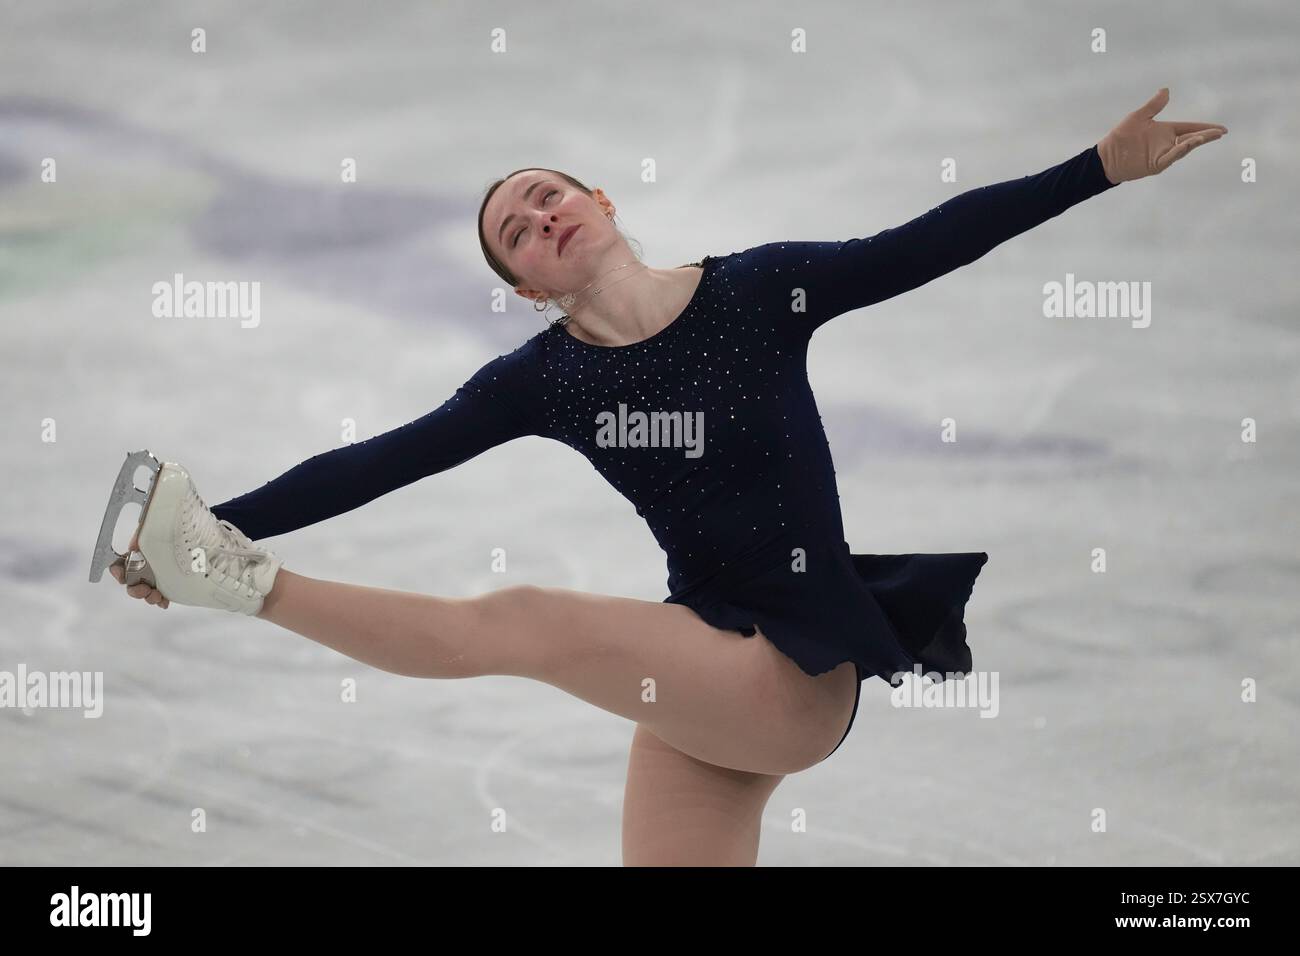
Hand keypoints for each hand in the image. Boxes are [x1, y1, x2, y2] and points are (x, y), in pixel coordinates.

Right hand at [107, 530, 169, 608]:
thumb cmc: (167, 529)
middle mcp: (141, 567)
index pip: (118, 564)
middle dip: (135, 590)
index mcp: (135, 554)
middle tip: (144, 590)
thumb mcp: (151, 528)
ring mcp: (153, 576)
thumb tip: (134, 547)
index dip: (117, 572)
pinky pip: (161, 594)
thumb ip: (141, 535)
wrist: (190, 535)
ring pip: (144, 591)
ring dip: (148, 597)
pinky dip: (161, 600)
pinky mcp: (166, 582)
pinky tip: (164, 603)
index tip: (121, 576)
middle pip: (131, 583)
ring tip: (157, 597)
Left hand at [1097, 87, 1226, 183]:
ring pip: (1184, 148)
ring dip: (1195, 142)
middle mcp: (1167, 143)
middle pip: (1192, 138)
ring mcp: (1163, 155)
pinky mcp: (1156, 165)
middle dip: (1206, 135)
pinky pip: (1171, 157)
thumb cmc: (1121, 136)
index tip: (1221, 128)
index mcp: (1166, 131)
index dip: (1205, 128)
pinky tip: (1188, 144)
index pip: (1190, 128)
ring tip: (1206, 135)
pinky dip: (1180, 151)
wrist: (1106, 156)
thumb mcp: (1139, 116)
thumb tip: (1166, 90)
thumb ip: (1154, 105)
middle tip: (1221, 132)